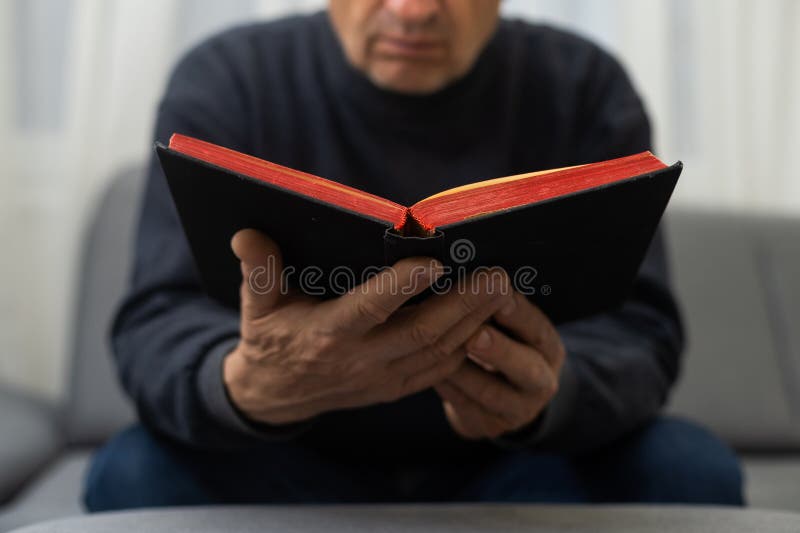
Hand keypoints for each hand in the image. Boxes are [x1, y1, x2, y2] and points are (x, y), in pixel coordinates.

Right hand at [224, 229, 510, 425]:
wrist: (275, 396)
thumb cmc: (269, 340)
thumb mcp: (256, 307)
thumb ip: (258, 271)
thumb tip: (246, 234)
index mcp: (327, 335)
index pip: (369, 310)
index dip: (400, 287)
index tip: (432, 260)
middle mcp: (360, 360)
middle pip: (421, 333)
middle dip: (462, 304)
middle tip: (496, 274)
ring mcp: (382, 378)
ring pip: (439, 352)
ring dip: (475, 322)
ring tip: (503, 290)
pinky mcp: (395, 387)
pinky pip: (439, 370)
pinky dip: (467, 347)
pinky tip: (489, 320)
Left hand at [433, 290, 565, 439]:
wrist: (507, 398)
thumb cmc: (502, 344)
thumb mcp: (510, 327)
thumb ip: (496, 306)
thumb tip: (471, 277)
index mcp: (548, 348)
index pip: (537, 329)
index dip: (518, 313)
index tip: (498, 294)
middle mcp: (541, 381)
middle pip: (525, 368)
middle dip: (499, 350)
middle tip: (476, 334)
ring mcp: (517, 409)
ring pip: (490, 392)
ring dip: (462, 370)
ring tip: (437, 351)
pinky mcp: (489, 426)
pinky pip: (465, 407)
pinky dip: (446, 387)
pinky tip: (427, 371)